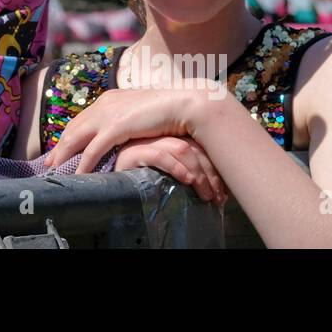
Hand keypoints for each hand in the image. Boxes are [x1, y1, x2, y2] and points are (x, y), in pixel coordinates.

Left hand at [44, 83, 223, 174]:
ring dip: (64, 156)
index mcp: (109, 99)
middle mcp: (103, 104)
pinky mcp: (115, 127)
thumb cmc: (167, 111)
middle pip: (74, 128)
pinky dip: (83, 164)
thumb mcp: (140, 114)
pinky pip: (93, 150)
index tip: (60, 148)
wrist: (184, 103)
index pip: (82, 119)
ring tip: (56, 171)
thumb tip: (122, 134)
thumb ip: (127, 121)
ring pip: (77, 138)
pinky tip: (78, 175)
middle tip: (49, 162)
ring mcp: (108, 115)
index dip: (69, 134)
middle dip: (60, 146)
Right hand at [114, 136, 228, 204]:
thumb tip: (215, 186)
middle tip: (218, 197)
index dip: (213, 167)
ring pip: (181, 149)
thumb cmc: (139, 182)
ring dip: (199, 174)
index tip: (221, 191)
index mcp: (166, 135)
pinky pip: (160, 155)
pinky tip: (186, 180)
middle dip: (210, 173)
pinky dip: (177, 168)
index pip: (198, 144)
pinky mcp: (132, 151)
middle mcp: (157, 134)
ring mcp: (144, 140)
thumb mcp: (167, 174)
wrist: (110, 186)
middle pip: (194, 146)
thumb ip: (184, 170)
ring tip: (206, 195)